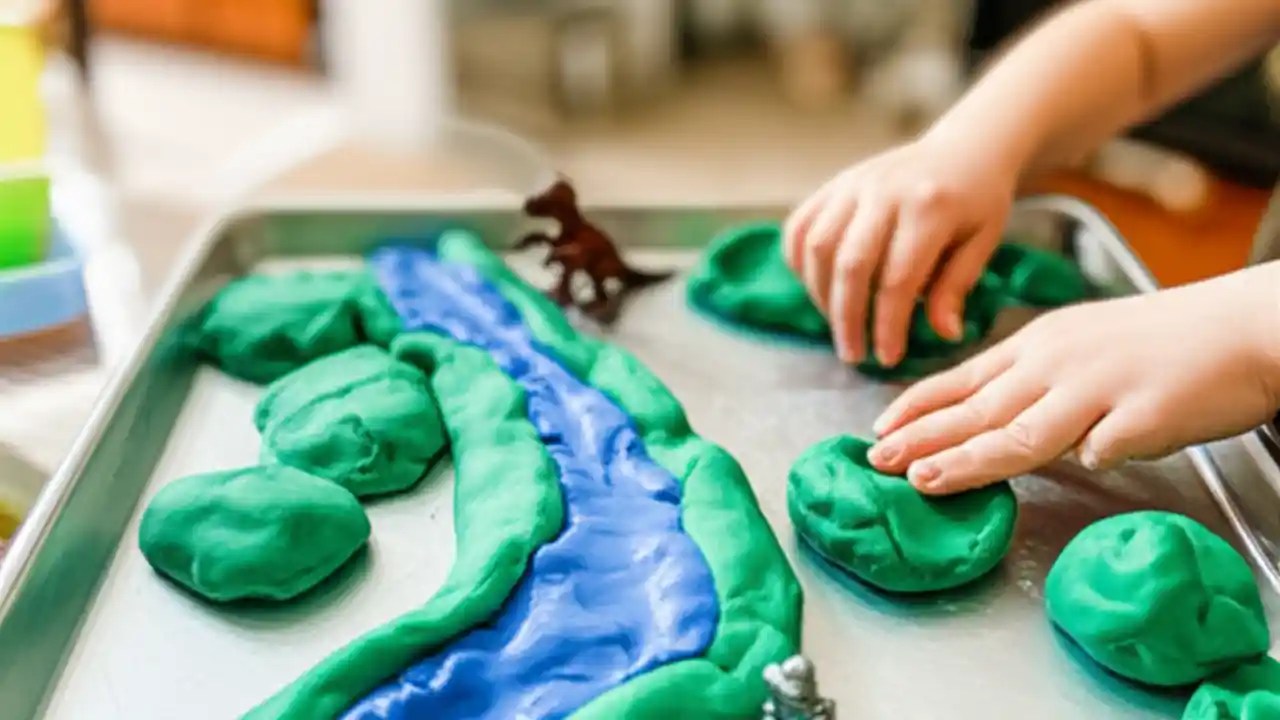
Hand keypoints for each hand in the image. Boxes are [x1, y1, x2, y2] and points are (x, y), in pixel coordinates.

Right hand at [783, 135, 1016, 365]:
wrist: (964, 148)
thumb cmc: (977, 201)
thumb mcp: (982, 242)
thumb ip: (957, 286)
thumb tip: (942, 334)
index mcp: (930, 207)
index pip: (898, 279)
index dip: (888, 325)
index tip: (888, 357)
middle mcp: (885, 191)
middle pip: (850, 265)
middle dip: (847, 319)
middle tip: (853, 354)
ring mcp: (853, 184)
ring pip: (818, 247)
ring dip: (821, 296)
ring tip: (838, 325)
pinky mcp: (834, 185)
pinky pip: (800, 227)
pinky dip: (800, 263)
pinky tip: (819, 289)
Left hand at [868, 264, 1279, 493]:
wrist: (1244, 325)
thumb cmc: (1161, 341)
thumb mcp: (1080, 344)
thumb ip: (1032, 380)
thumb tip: (985, 420)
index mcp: (1040, 345)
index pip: (963, 378)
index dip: (916, 405)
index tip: (876, 427)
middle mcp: (1059, 363)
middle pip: (978, 408)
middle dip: (921, 437)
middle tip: (874, 460)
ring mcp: (1100, 388)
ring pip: (1021, 431)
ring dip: (967, 458)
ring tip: (922, 479)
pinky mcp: (1145, 413)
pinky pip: (1106, 445)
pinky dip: (1090, 456)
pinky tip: (1078, 466)